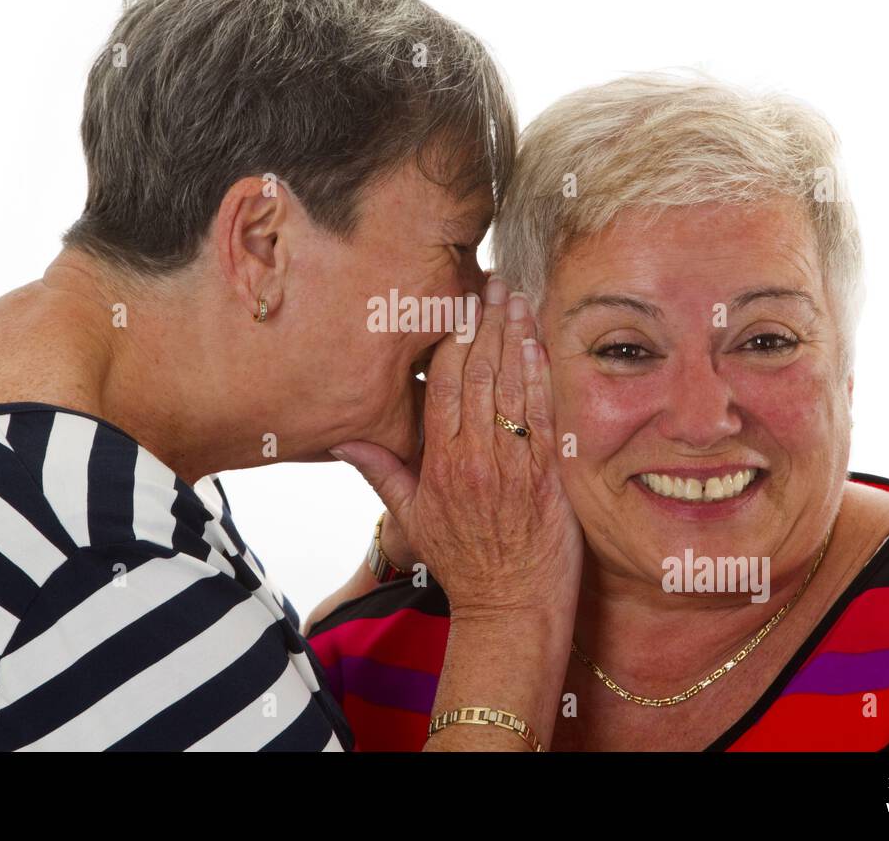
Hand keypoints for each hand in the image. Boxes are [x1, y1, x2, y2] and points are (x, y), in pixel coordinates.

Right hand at [330, 278, 582, 619]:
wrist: (511, 606)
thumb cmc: (462, 562)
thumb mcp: (411, 519)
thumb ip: (381, 473)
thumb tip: (341, 441)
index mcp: (439, 464)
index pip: (445, 385)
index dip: (452, 339)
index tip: (458, 304)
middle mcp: (475, 458)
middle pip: (479, 375)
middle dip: (485, 323)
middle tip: (490, 282)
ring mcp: (513, 464)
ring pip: (513, 387)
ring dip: (516, 337)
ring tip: (515, 298)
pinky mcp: (547, 473)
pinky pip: (543, 413)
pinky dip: (541, 375)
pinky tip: (538, 343)